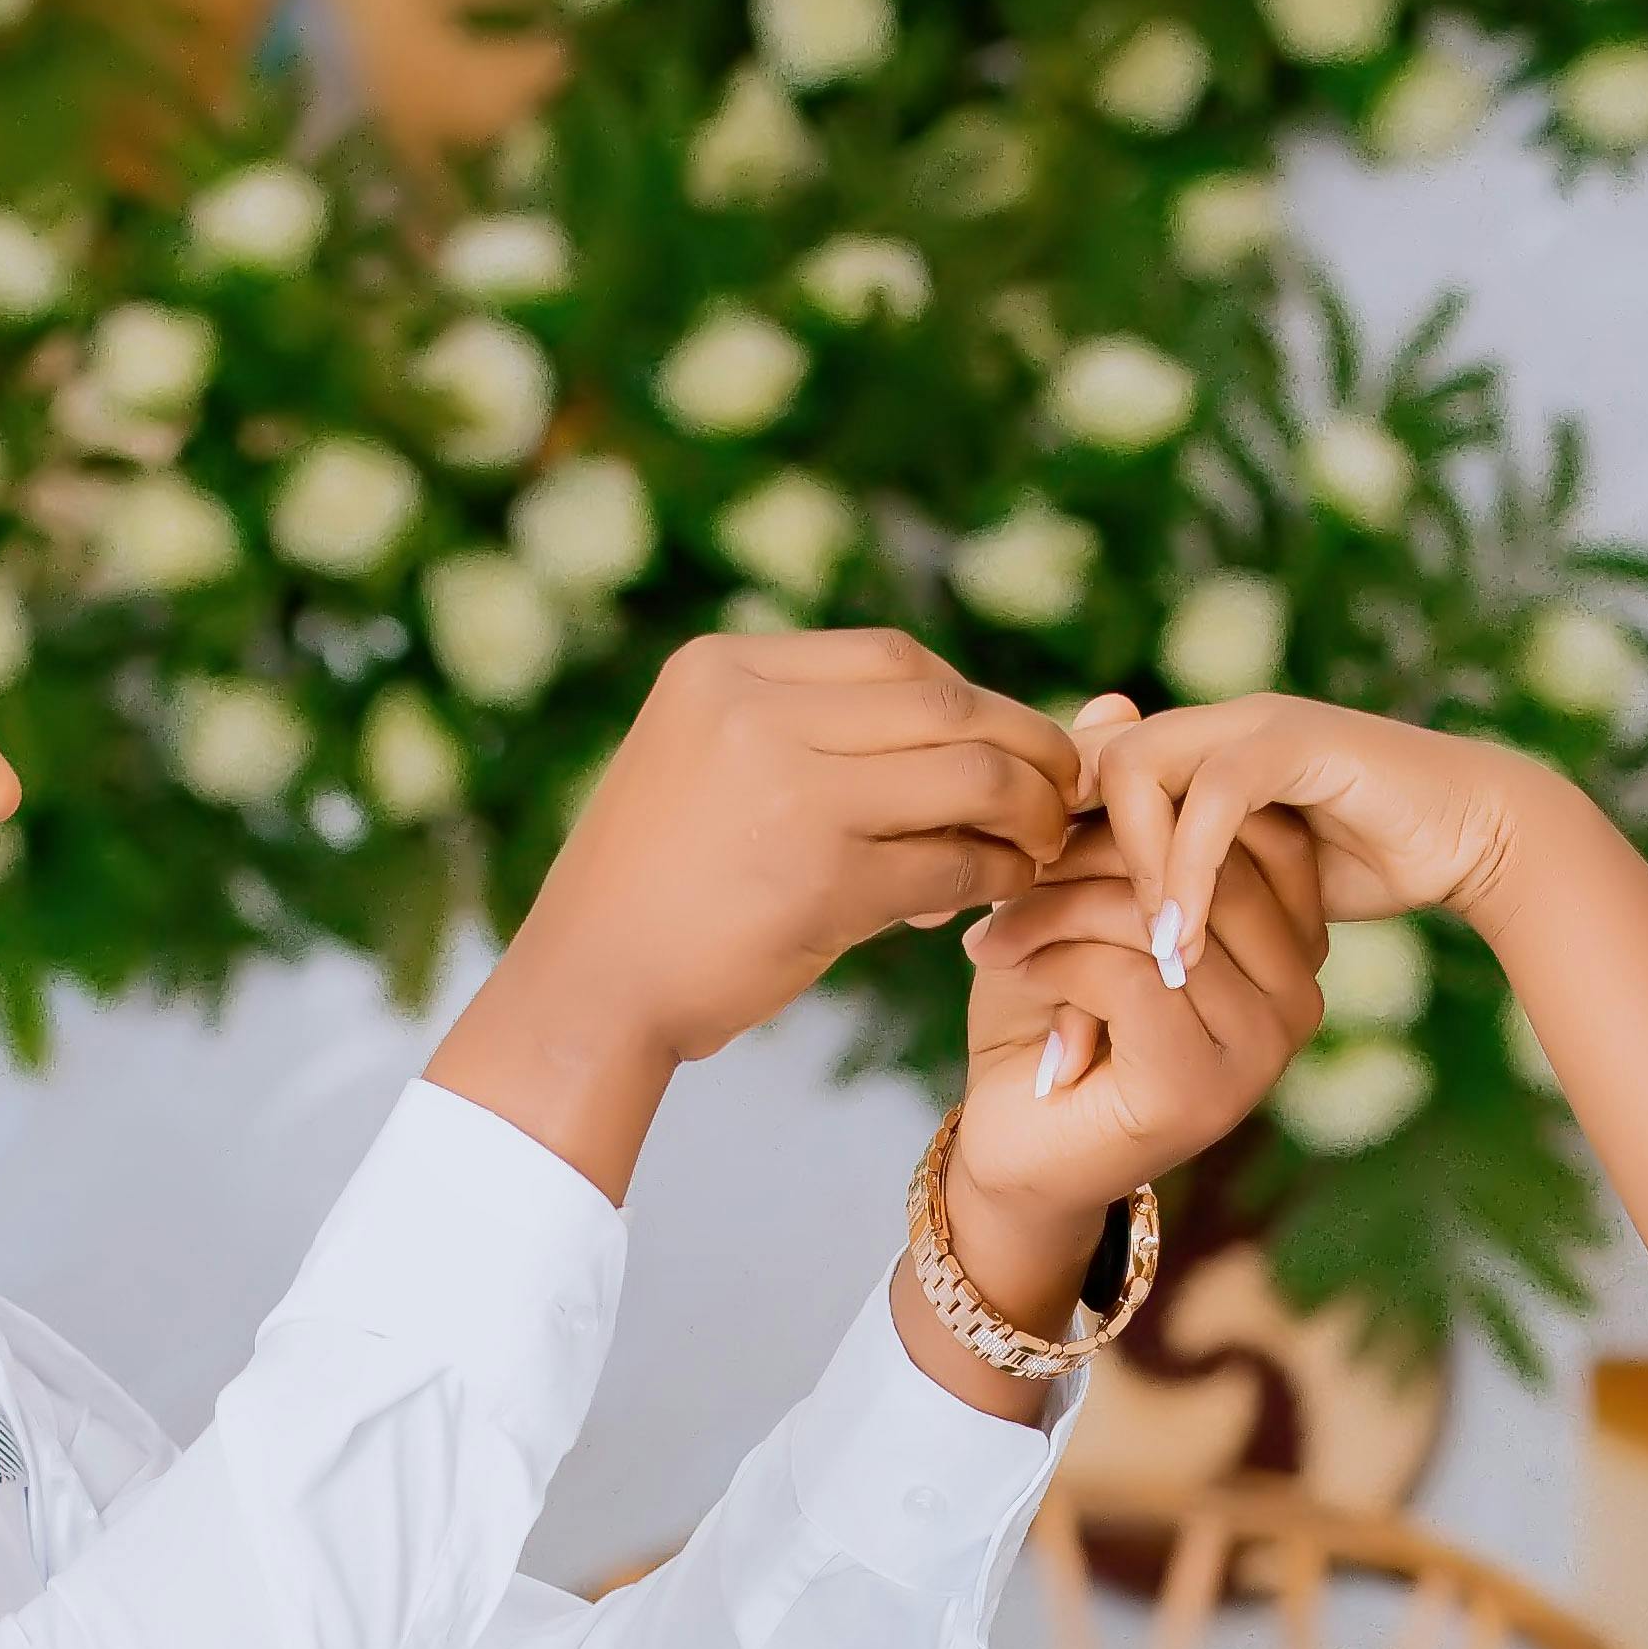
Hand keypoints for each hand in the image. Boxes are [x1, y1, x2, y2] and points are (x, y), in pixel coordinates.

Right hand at [431, 630, 1081, 1201]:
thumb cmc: (654, 893)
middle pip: (946, 703)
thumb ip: (800, 734)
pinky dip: (994, 871)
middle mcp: (757, 709)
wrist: (586, 990)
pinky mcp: (824, 877)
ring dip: (1026, 808)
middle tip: (1061, 789)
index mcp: (724, 667)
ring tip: (1041, 842)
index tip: (999, 745)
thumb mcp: (701, 764)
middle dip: (1024, 744)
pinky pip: (952, 857)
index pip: (892, 658)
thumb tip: (951, 735)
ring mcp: (793, 789)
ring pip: (968, 772)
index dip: (967, 700)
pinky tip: (1003, 886)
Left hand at [942, 800, 1328, 1268]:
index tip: (1045, 829)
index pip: (1241, 827)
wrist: (1013, 1167)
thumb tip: (1117, 702)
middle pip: (1209, 862)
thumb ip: (1108, 815)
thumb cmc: (1046, 1024)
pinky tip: (998, 966)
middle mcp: (1299, 999)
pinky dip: (1050, 958)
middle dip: (1089, 854)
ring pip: (1162, 913)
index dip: (1134, 811)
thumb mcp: (1079, 899)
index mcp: (1291, 948)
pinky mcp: (1201, 1087)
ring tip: (990, 930)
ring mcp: (1262, 1049)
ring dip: (1055, 908)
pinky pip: (1131, 972)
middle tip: (1006, 874)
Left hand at [1080, 694, 1544, 985]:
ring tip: (1137, 953)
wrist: (1475, 833)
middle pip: (1088, 762)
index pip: (1082, 777)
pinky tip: (1184, 945)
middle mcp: (1212, 726)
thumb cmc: (1372, 864)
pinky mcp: (1300, 740)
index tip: (1016, 931)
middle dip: (1061, 856)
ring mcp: (1255, 725)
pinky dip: (1190, 873)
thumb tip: (1115, 945)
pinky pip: (1217, 793)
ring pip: (1137, 765)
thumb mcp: (1256, 887)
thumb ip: (1188, 889)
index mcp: (1192, 752)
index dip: (1042, 846)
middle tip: (1049, 942)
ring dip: (1126, 868)